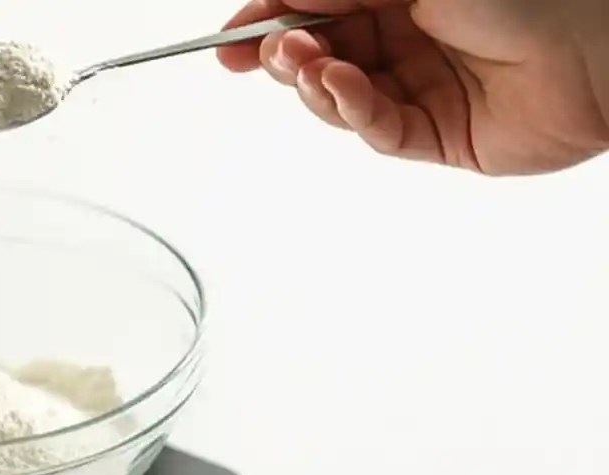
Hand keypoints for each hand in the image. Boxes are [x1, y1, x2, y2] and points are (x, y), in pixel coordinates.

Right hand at [217, 0, 608, 173]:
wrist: (601, 53)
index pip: (314, 9)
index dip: (267, 22)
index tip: (227, 39)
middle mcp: (405, 40)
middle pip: (318, 55)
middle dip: (285, 55)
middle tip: (267, 53)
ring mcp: (418, 88)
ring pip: (338, 97)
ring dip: (314, 82)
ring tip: (309, 66)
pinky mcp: (435, 136)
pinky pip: (375, 129)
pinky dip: (351, 109)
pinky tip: (344, 87)